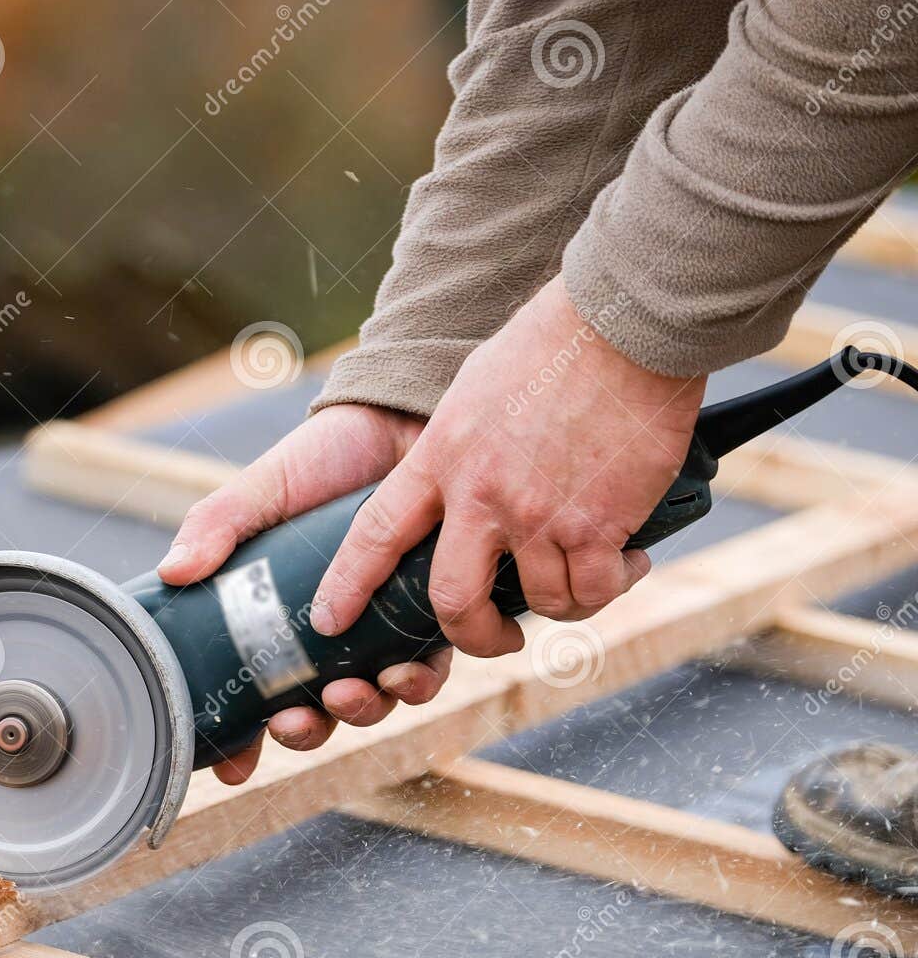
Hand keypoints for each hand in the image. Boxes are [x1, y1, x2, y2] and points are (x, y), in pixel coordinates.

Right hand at [157, 402, 453, 784]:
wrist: (400, 421)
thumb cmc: (325, 459)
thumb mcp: (261, 492)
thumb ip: (216, 526)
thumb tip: (172, 572)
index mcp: (278, 619)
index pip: (254, 695)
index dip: (241, 740)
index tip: (231, 762)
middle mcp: (330, 635)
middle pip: (316, 714)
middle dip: (308, 732)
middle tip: (297, 718)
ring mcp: (381, 630)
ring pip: (372, 702)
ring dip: (362, 712)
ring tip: (354, 691)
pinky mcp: (433, 616)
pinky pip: (427, 670)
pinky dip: (415, 682)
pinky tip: (406, 669)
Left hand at [312, 275, 703, 656]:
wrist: (623, 322)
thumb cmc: (553, 345)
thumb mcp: (474, 393)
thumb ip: (457, 449)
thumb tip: (456, 485)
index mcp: (439, 458)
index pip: (374, 534)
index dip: (349, 585)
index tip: (330, 621)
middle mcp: (479, 494)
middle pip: (453, 600)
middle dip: (473, 635)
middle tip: (498, 635)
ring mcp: (536, 514)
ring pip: (541, 601)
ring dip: (565, 601)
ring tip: (584, 576)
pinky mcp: (595, 524)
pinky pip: (594, 588)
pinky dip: (612, 584)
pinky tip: (627, 560)